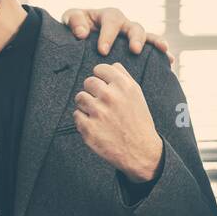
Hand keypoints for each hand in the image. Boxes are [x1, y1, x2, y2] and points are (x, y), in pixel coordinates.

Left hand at [60, 7, 174, 64]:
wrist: (80, 37)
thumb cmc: (75, 26)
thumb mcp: (71, 18)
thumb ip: (74, 21)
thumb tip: (82, 33)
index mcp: (108, 16)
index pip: (111, 22)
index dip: (108, 35)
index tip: (103, 50)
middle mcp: (123, 24)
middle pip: (134, 27)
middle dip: (136, 38)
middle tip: (134, 50)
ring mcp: (131, 36)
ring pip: (147, 36)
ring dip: (155, 42)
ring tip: (162, 50)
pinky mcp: (136, 46)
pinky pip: (152, 48)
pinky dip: (162, 53)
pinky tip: (169, 60)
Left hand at [74, 62, 163, 181]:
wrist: (140, 151)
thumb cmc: (138, 121)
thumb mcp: (137, 95)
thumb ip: (124, 77)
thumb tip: (111, 65)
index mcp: (123, 86)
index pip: (99, 69)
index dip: (100, 77)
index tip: (103, 86)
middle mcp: (110, 96)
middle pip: (87, 82)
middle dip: (92, 91)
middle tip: (100, 103)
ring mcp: (98, 112)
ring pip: (79, 97)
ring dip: (86, 105)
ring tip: (98, 114)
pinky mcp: (88, 128)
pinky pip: (76, 115)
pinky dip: (83, 120)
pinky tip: (96, 125)